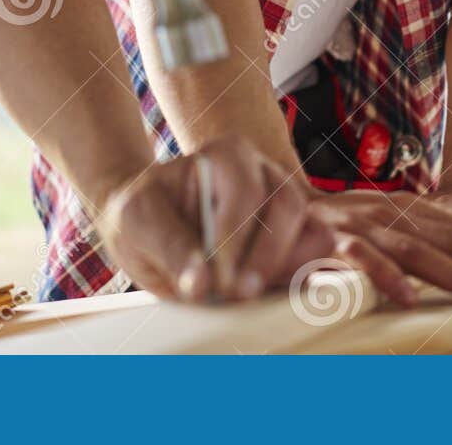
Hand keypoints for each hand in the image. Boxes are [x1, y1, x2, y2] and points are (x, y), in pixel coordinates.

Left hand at [95, 135, 334, 302]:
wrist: (145, 226)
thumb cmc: (141, 213)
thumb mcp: (138, 220)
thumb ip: (169, 247)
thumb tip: (201, 284)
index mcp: (227, 155)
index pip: (246, 192)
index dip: (234, 239)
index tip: (216, 279)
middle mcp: (264, 174)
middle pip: (289, 208)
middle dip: (265, 258)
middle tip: (235, 293)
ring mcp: (282, 208)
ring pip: (313, 234)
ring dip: (285, 271)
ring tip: (248, 295)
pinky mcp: (290, 242)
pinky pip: (312, 261)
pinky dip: (295, 282)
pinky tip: (260, 298)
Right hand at [308, 190, 451, 306]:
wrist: (269, 214)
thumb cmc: (331, 234)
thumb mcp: (382, 236)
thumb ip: (417, 249)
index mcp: (408, 211)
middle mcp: (391, 214)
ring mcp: (361, 225)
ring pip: (420, 251)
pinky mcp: (328, 241)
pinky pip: (361, 260)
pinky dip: (384, 276)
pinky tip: (407, 298)